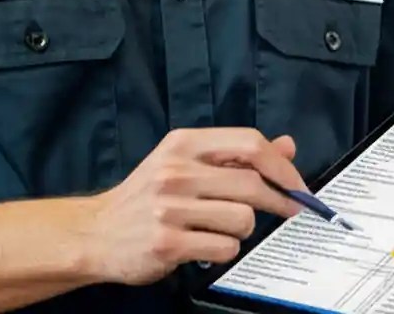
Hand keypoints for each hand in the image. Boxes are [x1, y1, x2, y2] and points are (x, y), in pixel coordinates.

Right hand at [83, 129, 305, 285]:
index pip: (248, 143)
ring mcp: (170, 208)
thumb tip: (287, 146)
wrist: (96, 233)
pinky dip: (224, 250)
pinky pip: (224, 248)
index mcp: (184, 144)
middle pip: (251, 184)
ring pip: (242, 219)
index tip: (297, 184)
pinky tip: (205, 245)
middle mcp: (176, 171)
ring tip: (220, 228)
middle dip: (278, 201)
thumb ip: (236, 155)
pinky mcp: (167, 243)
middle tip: (288, 210)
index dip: (281, 166)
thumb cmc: (147, 197)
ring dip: (242, 229)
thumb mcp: (186, 163)